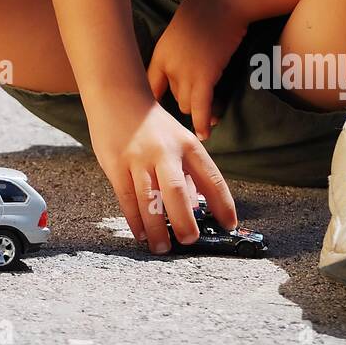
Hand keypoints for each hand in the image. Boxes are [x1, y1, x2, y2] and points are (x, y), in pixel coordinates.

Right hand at [88, 98, 237, 253]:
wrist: (117, 96)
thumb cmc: (152, 124)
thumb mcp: (179, 141)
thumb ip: (188, 172)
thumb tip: (196, 206)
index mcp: (189, 145)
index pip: (212, 179)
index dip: (223, 204)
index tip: (229, 225)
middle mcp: (165, 152)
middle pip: (177, 192)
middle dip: (185, 220)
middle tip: (190, 241)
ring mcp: (139, 159)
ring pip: (148, 200)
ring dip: (157, 228)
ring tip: (162, 248)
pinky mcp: (116, 165)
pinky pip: (126, 198)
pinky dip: (135, 220)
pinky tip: (142, 234)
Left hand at [146, 0, 248, 141]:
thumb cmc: (204, 14)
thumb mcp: (178, 35)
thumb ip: (174, 57)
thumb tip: (177, 76)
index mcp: (158, 57)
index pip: (148, 90)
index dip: (150, 106)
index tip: (150, 120)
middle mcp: (167, 68)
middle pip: (173, 99)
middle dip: (185, 103)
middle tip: (195, 110)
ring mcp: (185, 73)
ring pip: (186, 106)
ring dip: (197, 111)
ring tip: (207, 122)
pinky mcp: (204, 76)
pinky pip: (201, 106)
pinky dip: (203, 122)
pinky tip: (204, 133)